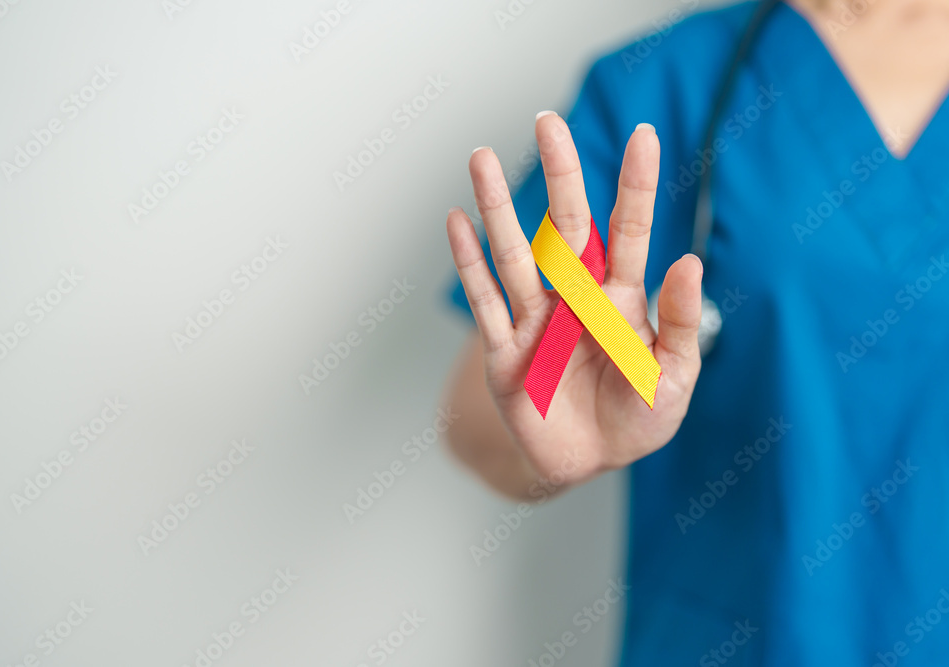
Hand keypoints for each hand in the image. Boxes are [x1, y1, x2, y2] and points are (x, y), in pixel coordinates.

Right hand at [446, 114, 703, 484]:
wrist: (589, 461)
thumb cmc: (638, 415)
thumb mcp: (674, 376)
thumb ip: (681, 323)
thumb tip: (691, 262)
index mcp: (620, 299)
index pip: (628, 232)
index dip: (636, 186)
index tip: (645, 135)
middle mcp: (575, 297)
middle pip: (565, 226)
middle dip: (559, 175)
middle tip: (547, 122)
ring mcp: (536, 320)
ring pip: (514, 254)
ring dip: (497, 207)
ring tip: (482, 158)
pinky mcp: (505, 351)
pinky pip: (485, 303)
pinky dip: (469, 264)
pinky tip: (457, 222)